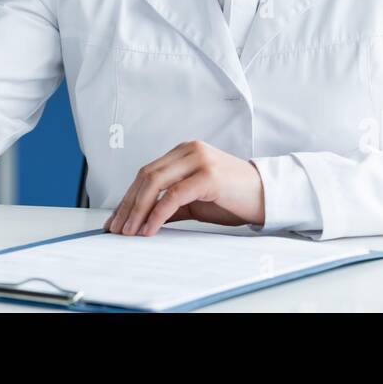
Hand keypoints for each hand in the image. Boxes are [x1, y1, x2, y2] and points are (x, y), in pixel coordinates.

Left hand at [103, 140, 265, 235]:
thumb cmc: (232, 198)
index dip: (127, 197)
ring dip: (137, 210)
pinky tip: (149, 230)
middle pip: (146, 176)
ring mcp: (199, 160)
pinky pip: (174, 195)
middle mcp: (189, 150)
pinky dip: (157, 214)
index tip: (116, 219)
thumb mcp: (195, 201)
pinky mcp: (208, 176)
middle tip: (116, 229)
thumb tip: (142, 220)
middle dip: (127, 205)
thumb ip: (171, 204)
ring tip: (129, 233)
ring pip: (155, 183)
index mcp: (184, 152)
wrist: (267, 197)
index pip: (146, 172)